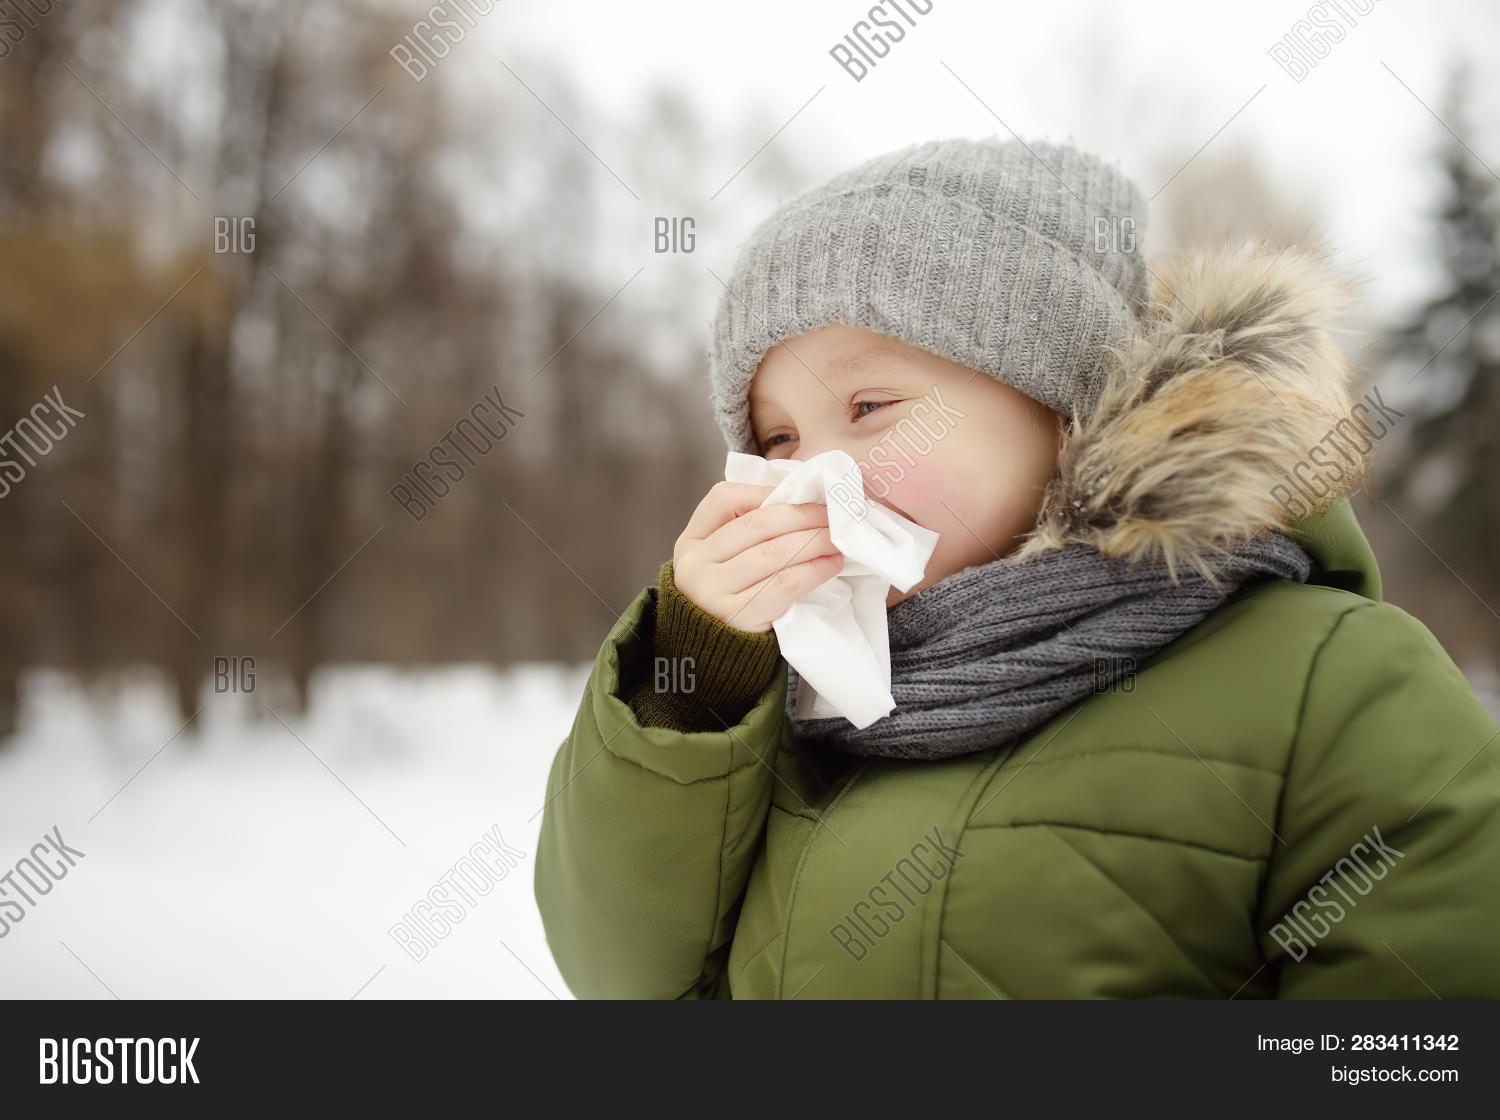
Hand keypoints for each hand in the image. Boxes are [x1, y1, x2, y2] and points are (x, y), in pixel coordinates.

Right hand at [672, 481, 844, 632]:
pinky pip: (785, 584)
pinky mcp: (739, 618)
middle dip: (802, 515)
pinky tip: (830, 565)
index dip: (765, 492)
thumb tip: (800, 503)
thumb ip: (742, 535)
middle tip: (832, 515)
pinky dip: (814, 570)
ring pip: (775, 552)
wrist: (712, 659)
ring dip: (815, 541)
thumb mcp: (717, 564)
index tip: (797, 495)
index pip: (724, 498)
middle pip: (758, 524)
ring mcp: (714, 592)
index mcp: (690, 542)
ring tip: (837, 539)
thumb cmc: (725, 602)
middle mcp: (696, 564)